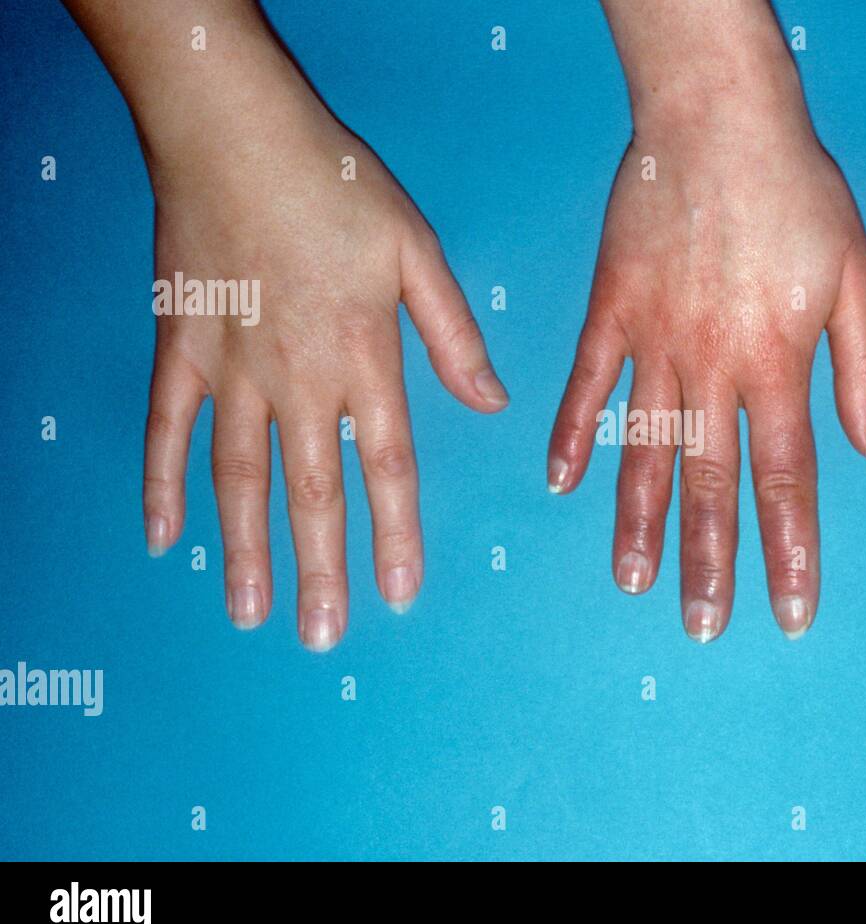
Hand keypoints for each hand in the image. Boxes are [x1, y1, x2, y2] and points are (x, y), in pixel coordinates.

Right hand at [84, 1, 510, 649]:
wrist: (237, 134)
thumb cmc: (336, 187)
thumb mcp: (418, 253)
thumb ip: (454, 336)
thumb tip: (493, 404)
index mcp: (364, 360)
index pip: (388, 468)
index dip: (396, 535)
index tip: (401, 594)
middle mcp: (299, 381)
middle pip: (313, 493)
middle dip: (320, 570)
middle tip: (322, 635)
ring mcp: (232, 371)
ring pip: (239, 479)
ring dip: (245, 549)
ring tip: (248, 612)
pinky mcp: (180, 350)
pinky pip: (166, 429)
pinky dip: (160, 483)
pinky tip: (161, 537)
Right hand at [548, 13, 865, 641]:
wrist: (720, 117)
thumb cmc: (798, 190)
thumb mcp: (857, 273)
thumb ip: (865, 369)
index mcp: (779, 361)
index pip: (787, 479)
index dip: (789, 552)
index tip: (789, 613)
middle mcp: (713, 365)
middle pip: (709, 482)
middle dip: (709, 562)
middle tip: (703, 628)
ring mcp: (654, 340)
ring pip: (644, 448)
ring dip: (638, 521)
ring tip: (633, 583)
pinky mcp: (610, 309)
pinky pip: (586, 383)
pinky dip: (571, 433)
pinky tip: (557, 485)